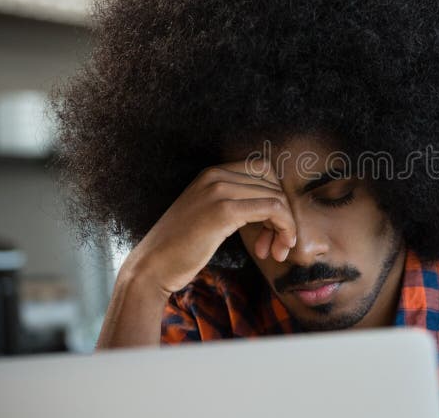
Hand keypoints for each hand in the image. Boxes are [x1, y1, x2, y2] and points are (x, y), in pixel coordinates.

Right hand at [121, 158, 296, 295]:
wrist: (152, 267)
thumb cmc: (181, 248)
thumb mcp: (210, 215)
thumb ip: (235, 204)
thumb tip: (275, 208)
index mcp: (213, 173)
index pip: (264, 171)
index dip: (276, 198)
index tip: (272, 229)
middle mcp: (216, 175)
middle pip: (273, 184)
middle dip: (284, 215)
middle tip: (278, 245)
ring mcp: (219, 190)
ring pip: (277, 196)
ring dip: (286, 226)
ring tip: (276, 251)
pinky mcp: (223, 211)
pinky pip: (273, 209)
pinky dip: (285, 227)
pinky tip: (275, 249)